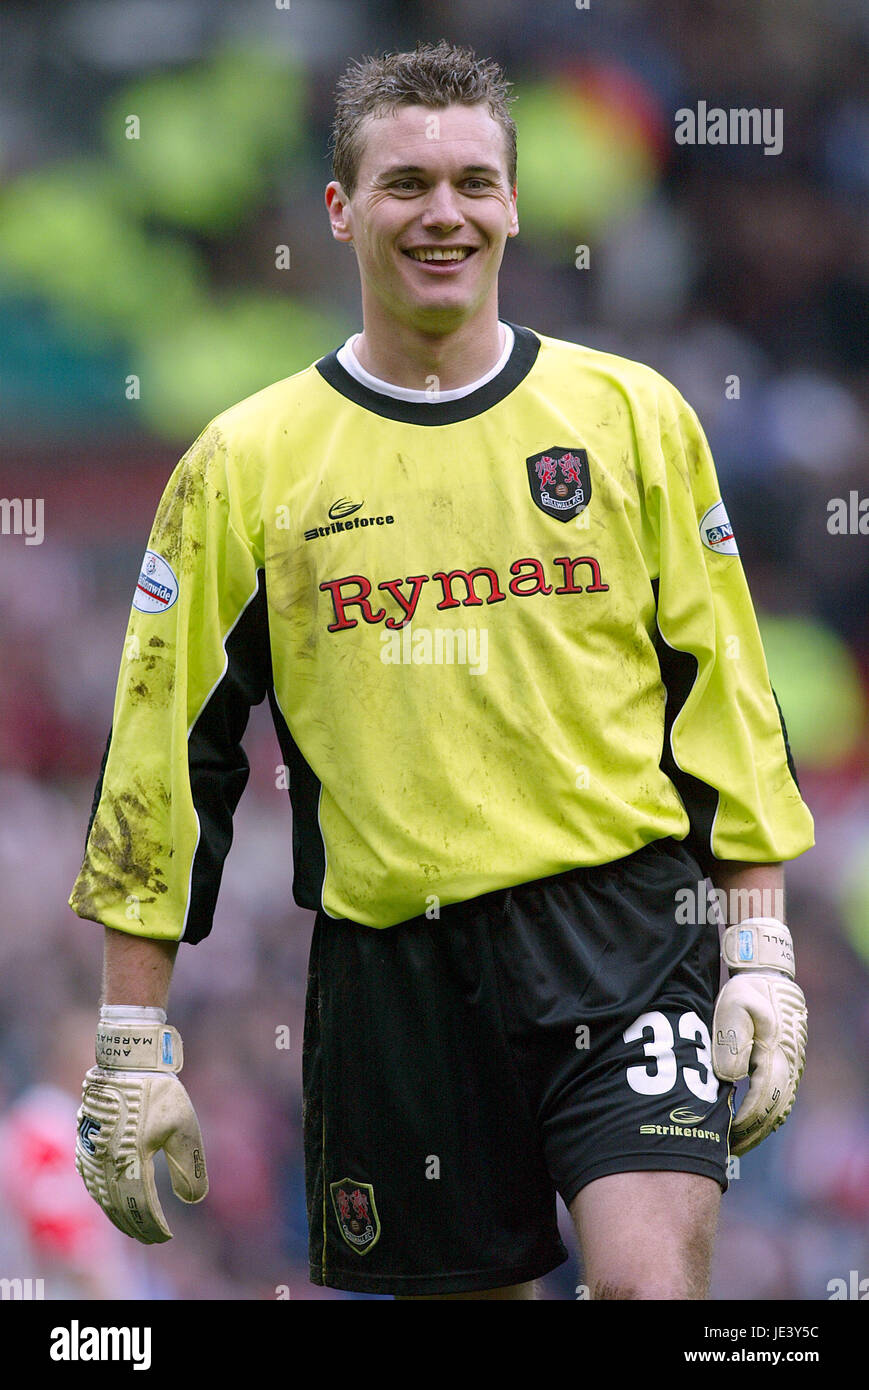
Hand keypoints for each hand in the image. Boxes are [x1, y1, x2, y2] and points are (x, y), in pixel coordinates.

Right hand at [75, 1016, 207, 1242]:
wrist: (125, 1060)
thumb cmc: (158, 1091)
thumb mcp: (184, 1125)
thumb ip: (190, 1164)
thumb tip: (193, 1199)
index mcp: (130, 1158)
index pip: (141, 1206)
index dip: (152, 1225)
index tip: (165, 1237)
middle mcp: (105, 1161)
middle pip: (118, 1206)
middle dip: (135, 1226)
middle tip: (151, 1239)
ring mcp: (90, 1152)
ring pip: (101, 1195)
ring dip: (117, 1214)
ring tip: (133, 1227)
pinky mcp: (84, 1142)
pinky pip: (90, 1180)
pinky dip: (103, 1196)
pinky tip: (112, 1200)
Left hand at [712, 920, 806, 1156]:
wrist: (769, 976)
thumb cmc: (748, 991)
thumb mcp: (733, 1008)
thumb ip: (731, 1041)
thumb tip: (731, 1077)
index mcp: (776, 1055)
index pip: (764, 1101)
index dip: (746, 1122)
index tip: (728, 1135)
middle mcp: (789, 1065)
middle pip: (775, 1111)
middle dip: (753, 1134)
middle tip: (729, 1150)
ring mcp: (791, 1066)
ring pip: (780, 1107)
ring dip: (761, 1127)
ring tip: (736, 1142)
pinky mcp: (786, 1063)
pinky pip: (779, 1096)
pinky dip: (766, 1114)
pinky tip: (748, 1121)